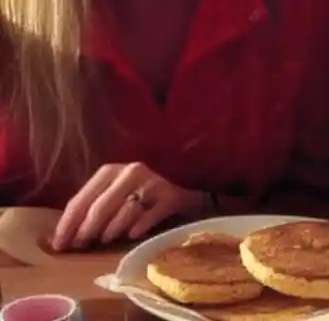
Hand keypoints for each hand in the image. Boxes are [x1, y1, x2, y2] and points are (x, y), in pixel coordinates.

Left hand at [52, 162, 204, 250]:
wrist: (182, 199)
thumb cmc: (138, 201)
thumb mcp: (112, 197)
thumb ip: (91, 210)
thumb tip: (61, 237)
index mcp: (110, 171)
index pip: (82, 198)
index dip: (68, 223)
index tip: (59, 245)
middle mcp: (131, 171)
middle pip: (102, 204)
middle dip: (87, 228)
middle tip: (79, 246)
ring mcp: (152, 183)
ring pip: (125, 209)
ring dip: (111, 229)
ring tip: (104, 241)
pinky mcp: (170, 196)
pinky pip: (150, 214)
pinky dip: (139, 226)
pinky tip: (132, 236)